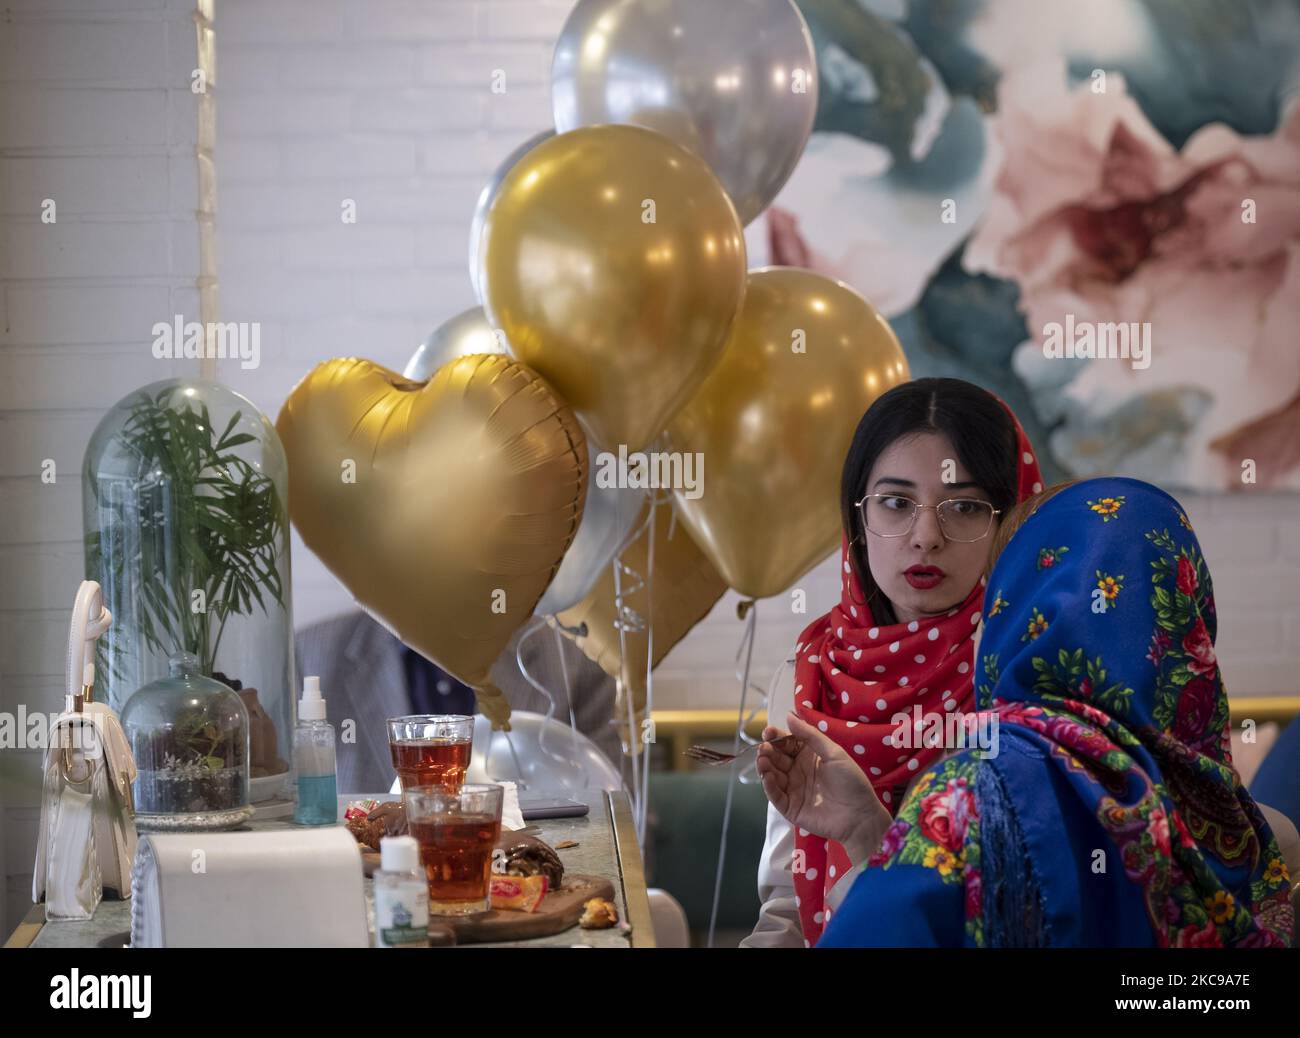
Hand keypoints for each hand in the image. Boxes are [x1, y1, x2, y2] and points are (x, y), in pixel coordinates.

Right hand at [756, 712, 890, 862]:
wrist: (860, 815)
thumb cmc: (851, 781)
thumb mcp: (834, 753)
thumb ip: (810, 735)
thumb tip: (788, 715)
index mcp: (808, 756)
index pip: (786, 743)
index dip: (776, 737)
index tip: (768, 732)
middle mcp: (797, 771)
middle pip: (776, 758)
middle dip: (768, 751)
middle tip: (764, 748)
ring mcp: (793, 789)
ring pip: (772, 775)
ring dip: (764, 767)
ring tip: (762, 760)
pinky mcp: (790, 808)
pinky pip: (775, 795)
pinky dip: (768, 786)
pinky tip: (767, 777)